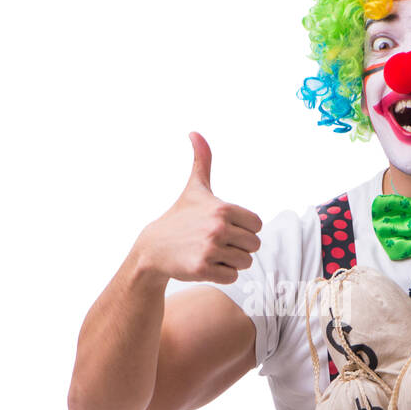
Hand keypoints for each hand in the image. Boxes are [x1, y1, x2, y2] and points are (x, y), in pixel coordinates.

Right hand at [132, 132, 262, 283]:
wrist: (153, 248)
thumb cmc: (179, 217)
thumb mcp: (194, 189)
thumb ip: (202, 161)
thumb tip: (195, 133)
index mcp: (222, 208)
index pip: (257, 225)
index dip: (244, 229)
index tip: (226, 228)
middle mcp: (218, 227)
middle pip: (254, 245)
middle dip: (239, 247)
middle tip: (217, 243)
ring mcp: (210, 249)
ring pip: (245, 262)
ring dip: (231, 261)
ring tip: (211, 253)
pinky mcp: (203, 269)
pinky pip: (232, 276)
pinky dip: (222, 274)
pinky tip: (206, 265)